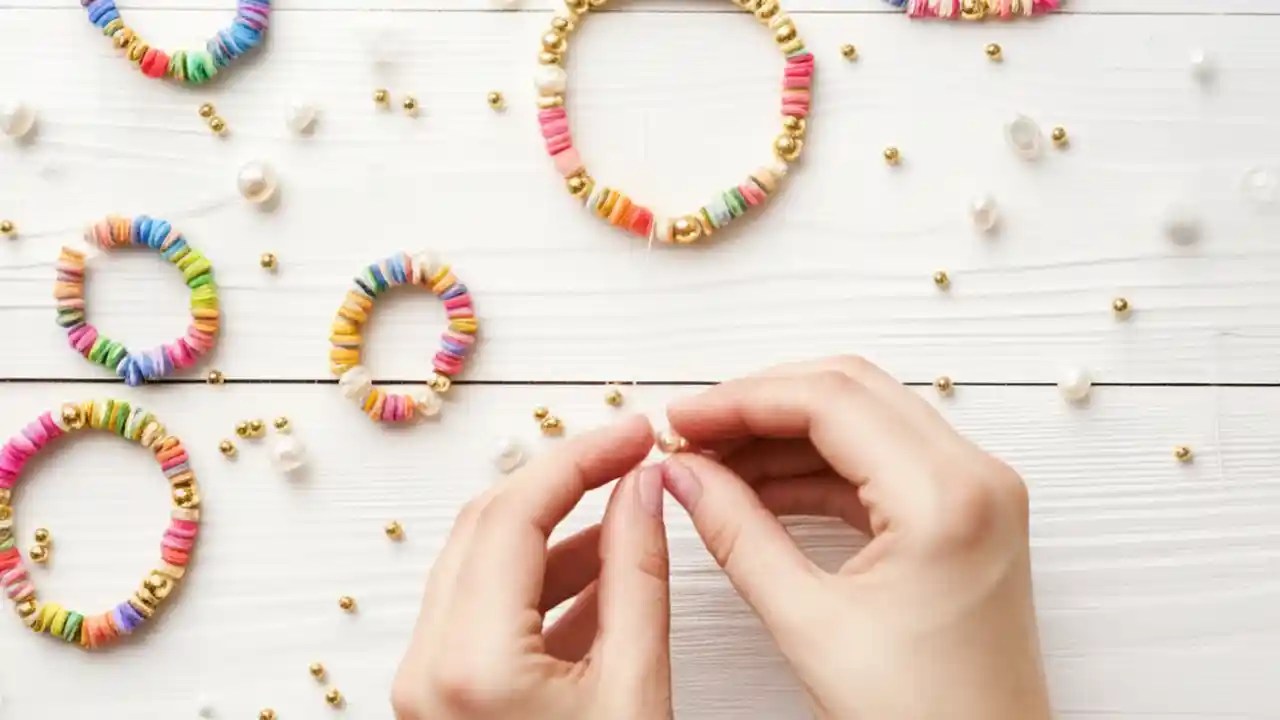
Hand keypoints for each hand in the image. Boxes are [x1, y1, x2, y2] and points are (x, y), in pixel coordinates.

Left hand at [393, 415, 672, 719]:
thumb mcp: (635, 690)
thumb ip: (638, 577)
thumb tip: (644, 489)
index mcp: (472, 664)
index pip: (515, 515)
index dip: (580, 461)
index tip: (633, 437)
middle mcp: (429, 669)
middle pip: (487, 529)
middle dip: (563, 484)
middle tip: (628, 460)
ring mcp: (427, 685)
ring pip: (484, 568)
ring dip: (555, 536)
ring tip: (628, 518)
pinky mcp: (441, 698)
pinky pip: (485, 616)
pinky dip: (541, 587)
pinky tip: (602, 577)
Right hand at [662, 357, 1050, 719]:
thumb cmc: (925, 719)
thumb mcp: (810, 625)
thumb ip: (738, 535)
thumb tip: (684, 476)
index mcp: (946, 497)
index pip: (829, 401)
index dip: (742, 400)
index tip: (683, 420)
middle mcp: (976, 477)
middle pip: (850, 391)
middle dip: (761, 403)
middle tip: (693, 432)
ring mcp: (977, 492)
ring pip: (864, 419)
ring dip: (785, 433)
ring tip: (714, 464)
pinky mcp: (964, 514)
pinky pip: (880, 461)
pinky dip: (817, 466)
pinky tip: (759, 488)